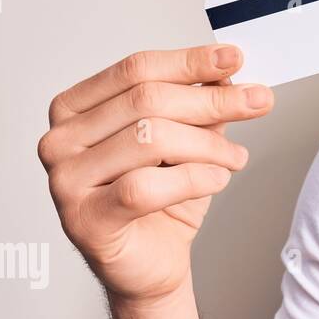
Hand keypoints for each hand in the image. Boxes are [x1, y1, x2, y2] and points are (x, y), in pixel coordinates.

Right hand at [37, 45, 274, 305]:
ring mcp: (65, 181)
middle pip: (146, 100)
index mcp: (76, 109)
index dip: (190, 62)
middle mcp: (61, 140)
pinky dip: (195, 178)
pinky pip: (148, 186)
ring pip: (150, 138)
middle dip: (212, 100)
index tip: (233, 57)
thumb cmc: (162, 199)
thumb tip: (227, 71)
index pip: (136, 69)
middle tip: (257, 101)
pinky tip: (217, 179)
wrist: (153, 261)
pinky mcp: (85, 219)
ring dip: (208, 145)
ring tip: (234, 157)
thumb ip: (199, 104)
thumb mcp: (187, 139)